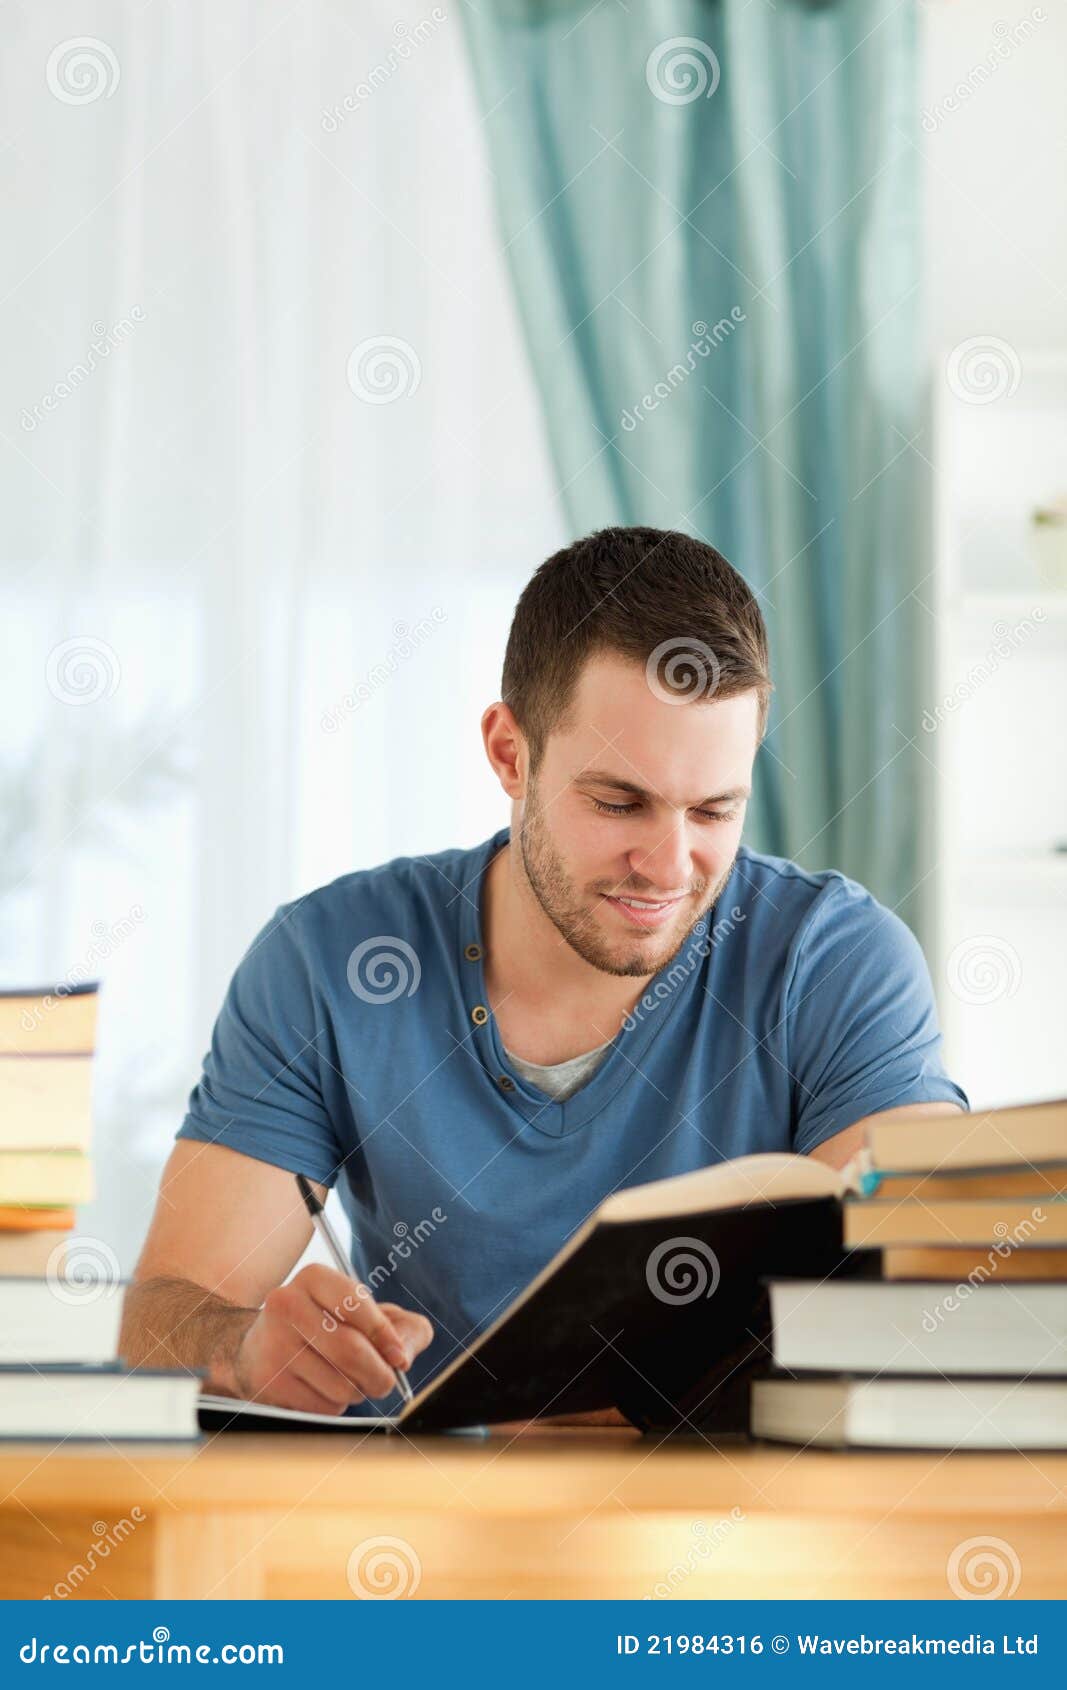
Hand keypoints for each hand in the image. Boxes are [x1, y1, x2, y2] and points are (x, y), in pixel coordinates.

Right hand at [226, 1264, 433, 1413]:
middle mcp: (286, 1305)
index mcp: (313, 1278)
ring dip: (357, 1392)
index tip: (399, 1357)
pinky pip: (323, 1407)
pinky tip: (323, 1389)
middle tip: (385, 1381)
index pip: (356, 1304)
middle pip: (351, 1351)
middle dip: (380, 1374)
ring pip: (341, 1385)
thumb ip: (401, 1327)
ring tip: (347, 1379)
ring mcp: (273, 1345)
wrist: (259, 1349)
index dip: (385, 1335)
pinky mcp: (268, 1381)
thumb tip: (404, 1357)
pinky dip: (335, 1406)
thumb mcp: (364, 1314)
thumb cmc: (326, 1327)